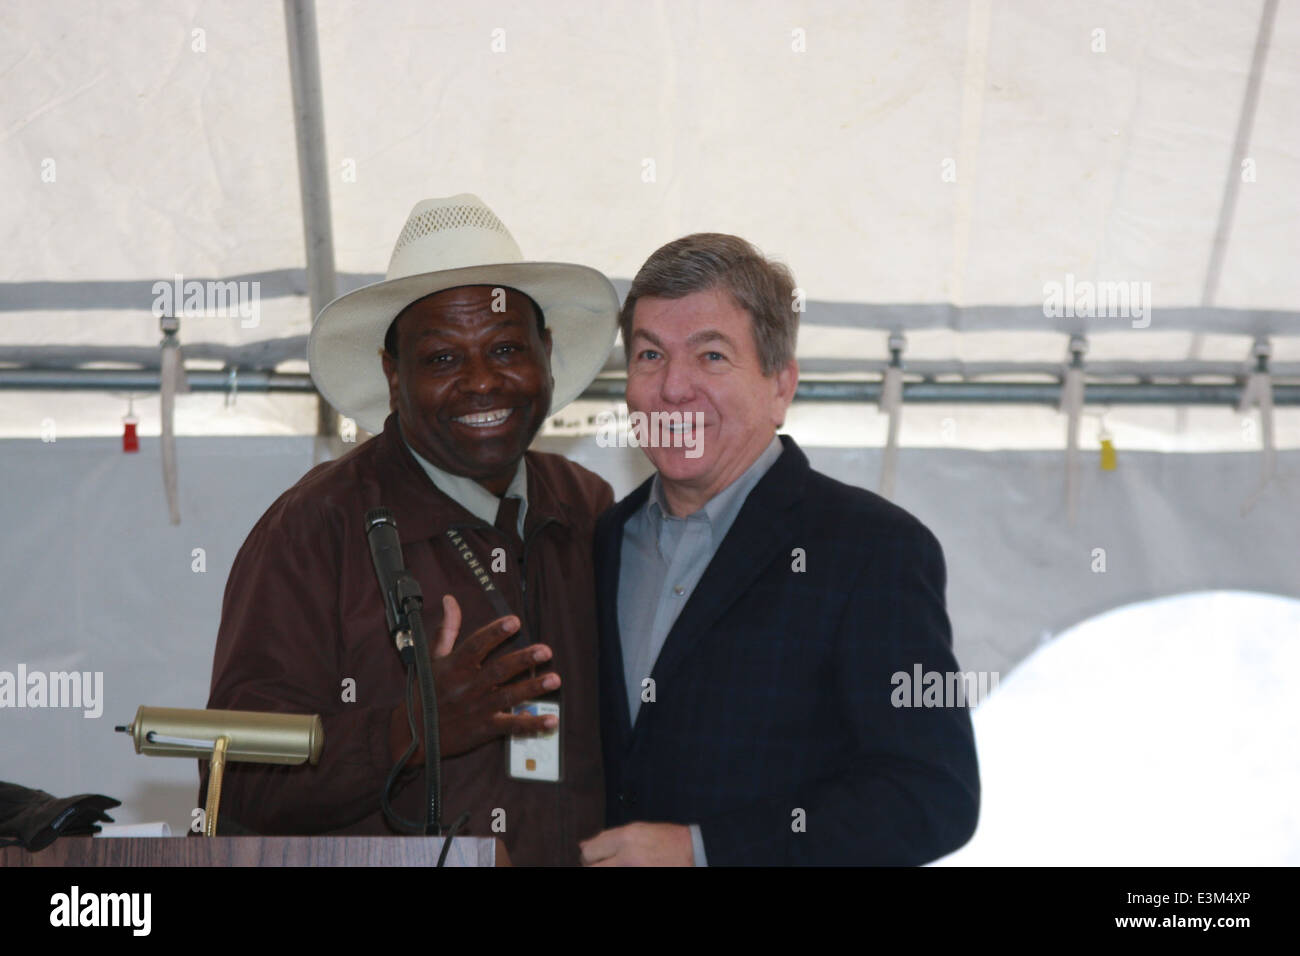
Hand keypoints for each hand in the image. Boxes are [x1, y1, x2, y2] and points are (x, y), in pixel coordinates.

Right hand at [389, 595, 559, 761]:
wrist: (414, 735)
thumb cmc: (426, 693)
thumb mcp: (432, 659)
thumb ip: (447, 629)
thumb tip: (450, 600)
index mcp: (455, 666)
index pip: (477, 645)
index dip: (495, 633)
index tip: (514, 621)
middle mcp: (467, 686)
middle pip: (499, 670)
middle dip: (523, 660)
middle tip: (545, 650)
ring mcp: (477, 708)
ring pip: (508, 696)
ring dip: (533, 688)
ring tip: (555, 679)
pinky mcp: (484, 729)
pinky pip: (511, 726)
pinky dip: (531, 724)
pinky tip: (551, 720)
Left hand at [579, 823, 694, 866]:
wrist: (694, 852)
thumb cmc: (669, 840)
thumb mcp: (639, 831)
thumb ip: (610, 838)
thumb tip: (584, 845)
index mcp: (626, 837)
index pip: (590, 850)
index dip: (589, 856)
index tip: (593, 858)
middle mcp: (626, 855)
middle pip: (591, 867)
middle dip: (593, 866)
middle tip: (602, 865)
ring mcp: (632, 869)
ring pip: (601, 873)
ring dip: (604, 870)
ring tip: (616, 866)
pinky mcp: (638, 877)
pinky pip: (616, 877)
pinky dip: (616, 875)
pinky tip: (626, 869)